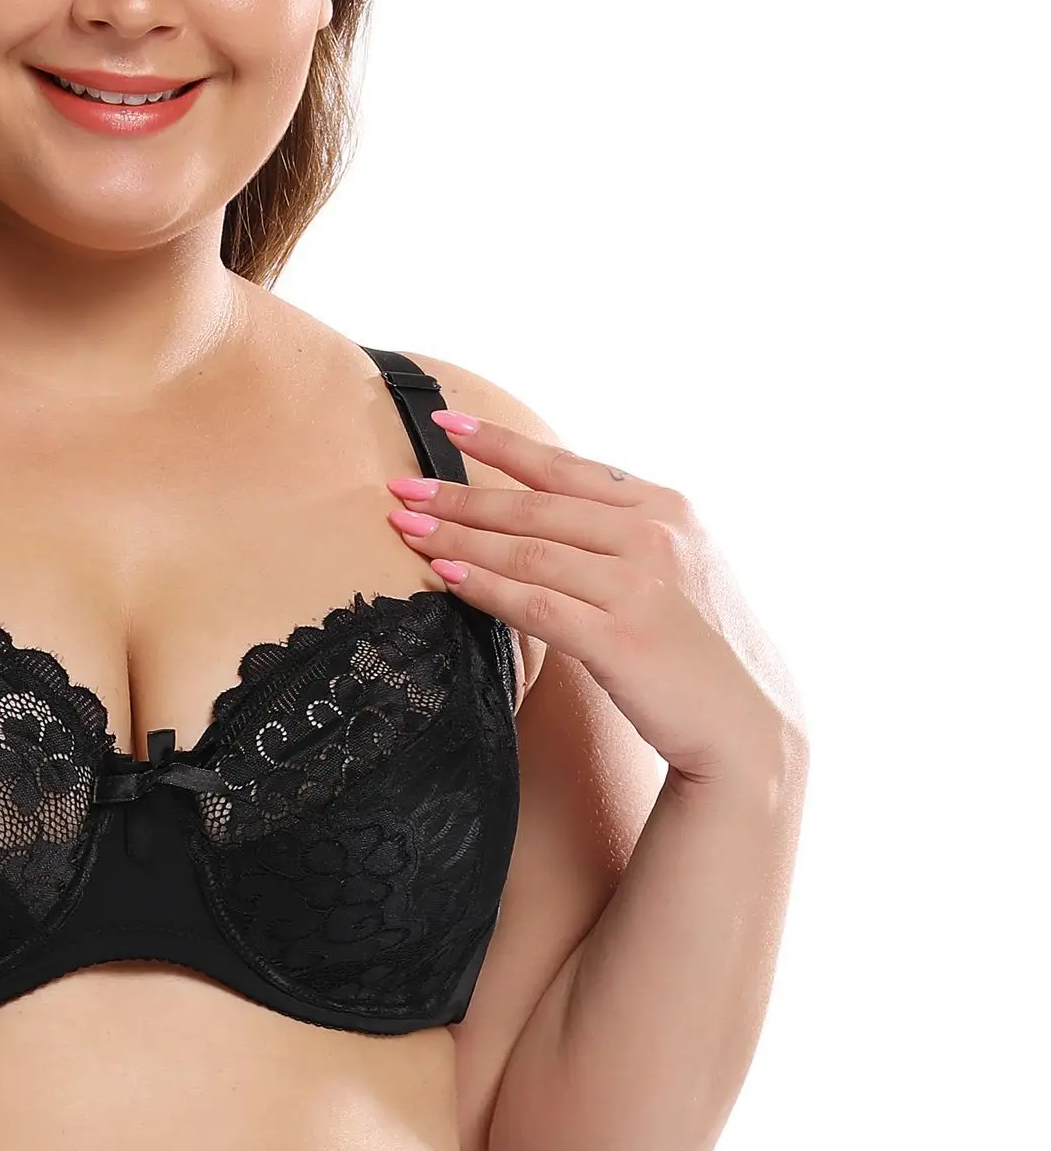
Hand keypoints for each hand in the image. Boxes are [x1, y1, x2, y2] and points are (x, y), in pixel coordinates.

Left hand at [385, 411, 806, 785]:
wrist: (748, 724)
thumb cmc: (697, 644)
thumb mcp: (673, 563)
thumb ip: (617, 528)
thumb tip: (535, 501)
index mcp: (666, 507)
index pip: (566, 466)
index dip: (500, 443)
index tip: (446, 426)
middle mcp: (656, 536)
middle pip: (534, 508)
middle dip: (459, 497)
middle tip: (403, 492)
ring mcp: (641, 586)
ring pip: (527, 552)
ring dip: (459, 540)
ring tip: (408, 532)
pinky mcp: (624, 639)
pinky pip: (536, 605)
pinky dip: (485, 588)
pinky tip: (448, 578)